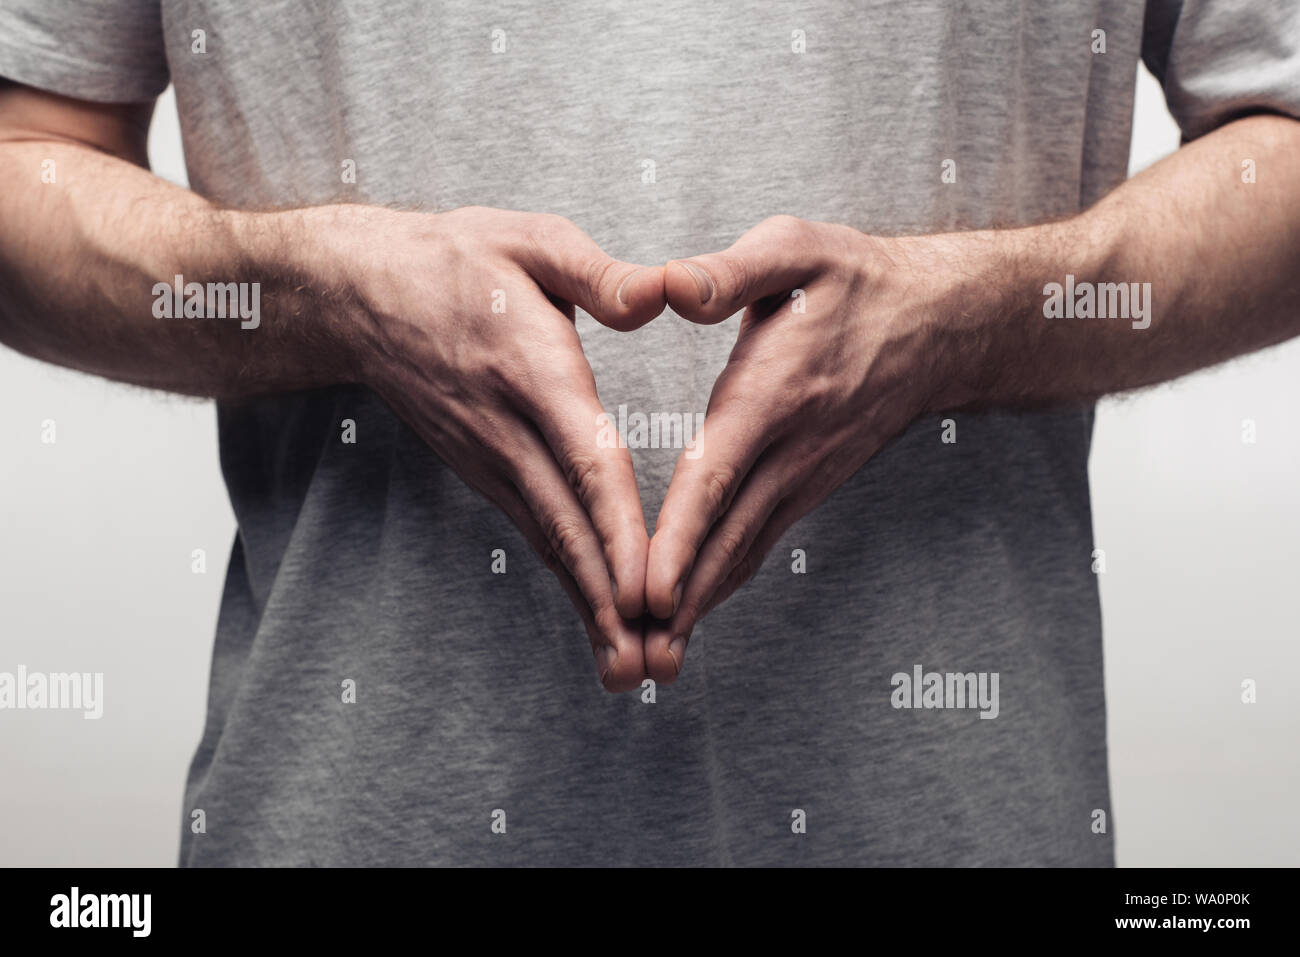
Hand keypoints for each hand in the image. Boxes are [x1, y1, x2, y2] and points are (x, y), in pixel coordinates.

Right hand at [333, 205, 664, 690]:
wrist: (358, 296)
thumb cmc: (454, 261)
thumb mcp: (528, 240)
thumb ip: (599, 274)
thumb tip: (665, 294)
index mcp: (529, 370)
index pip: (582, 460)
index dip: (614, 528)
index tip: (642, 588)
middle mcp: (507, 430)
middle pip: (565, 525)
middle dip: (606, 599)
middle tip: (644, 663)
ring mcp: (491, 459)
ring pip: (549, 542)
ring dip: (588, 606)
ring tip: (629, 666)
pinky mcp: (486, 471)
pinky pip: (536, 532)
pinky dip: (569, 580)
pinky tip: (599, 619)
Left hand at [643, 215, 952, 681]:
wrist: (936, 325)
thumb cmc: (854, 281)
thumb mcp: (795, 250)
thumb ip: (729, 271)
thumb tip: (668, 285)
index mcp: (774, 392)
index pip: (719, 474)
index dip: (682, 535)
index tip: (649, 590)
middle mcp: (791, 449)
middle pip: (729, 536)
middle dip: (680, 599)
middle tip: (635, 654)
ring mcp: (805, 476)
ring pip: (745, 551)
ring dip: (700, 604)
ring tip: (654, 655)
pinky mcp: (808, 486)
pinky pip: (760, 542)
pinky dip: (724, 581)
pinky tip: (692, 609)